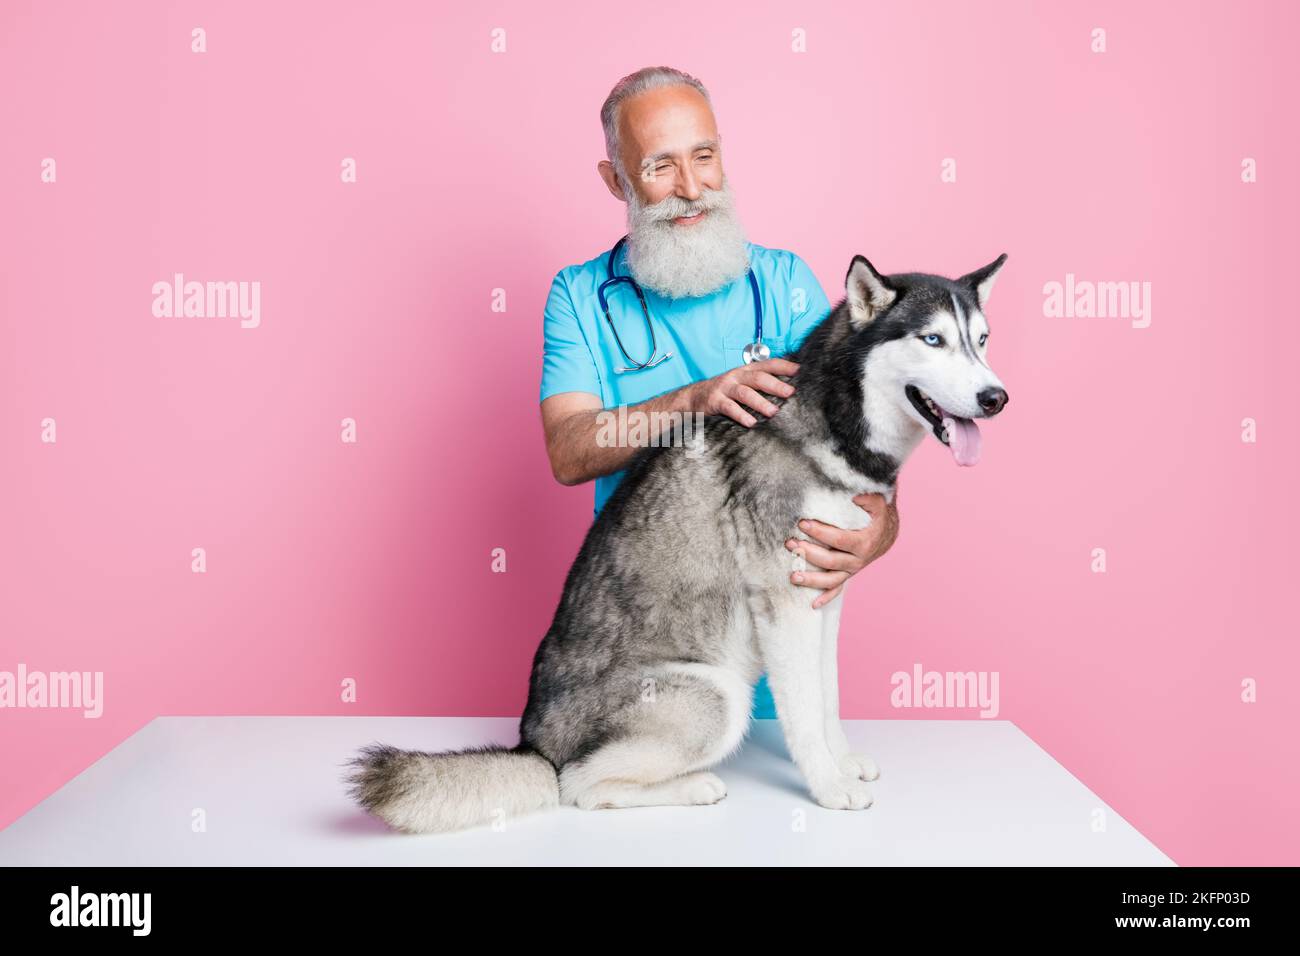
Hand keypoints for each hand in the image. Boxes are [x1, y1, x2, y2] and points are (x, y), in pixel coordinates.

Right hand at [688, 358, 798, 426]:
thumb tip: (786, 391)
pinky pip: (729, 408)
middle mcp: (736, 376)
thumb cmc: (723, 392)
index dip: (782, 366)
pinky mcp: (715, 401)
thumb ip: (758, 385)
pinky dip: (741, 415)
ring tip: (773, 412)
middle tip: (790, 393)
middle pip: (758, 378)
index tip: (799, 370)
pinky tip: (751, 422)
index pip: (766, 364)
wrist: (693, 397)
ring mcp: (724, 388)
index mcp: (744, 371)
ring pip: (745, 393)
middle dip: (775, 385)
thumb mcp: (740, 383)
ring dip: (760, 402)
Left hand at [786, 487, 900, 608]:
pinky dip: (826, 597)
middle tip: (791, 543)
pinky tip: (813, 604)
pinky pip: (837, 589)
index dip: (820, 533)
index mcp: (864, 543)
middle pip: (830, 561)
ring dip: (811, 579)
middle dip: (808, 553)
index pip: (839, 540)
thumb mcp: (878, 503)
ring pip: (831, 580)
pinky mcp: (848, 574)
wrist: (887, 532)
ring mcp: (852, 570)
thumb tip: (855, 497)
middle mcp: (858, 560)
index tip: (803, 523)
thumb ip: (869, 499)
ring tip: (793, 576)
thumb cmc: (878, 516)